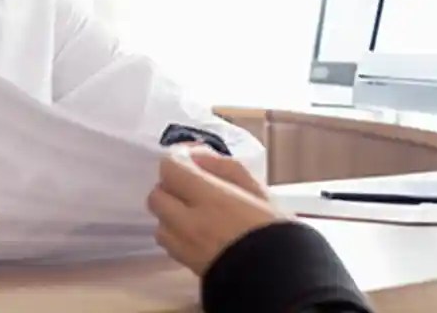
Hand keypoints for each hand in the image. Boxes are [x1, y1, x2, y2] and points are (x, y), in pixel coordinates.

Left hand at [146, 148, 284, 275]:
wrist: (279, 280)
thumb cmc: (275, 231)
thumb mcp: (258, 190)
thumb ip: (224, 167)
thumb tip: (197, 155)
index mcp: (210, 198)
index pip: (170, 168)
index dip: (178, 159)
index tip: (191, 160)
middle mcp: (190, 222)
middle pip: (157, 195)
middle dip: (170, 187)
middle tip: (191, 187)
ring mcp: (185, 246)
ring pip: (159, 221)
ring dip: (170, 213)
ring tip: (193, 213)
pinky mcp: (187, 265)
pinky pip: (168, 244)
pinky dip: (175, 234)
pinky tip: (195, 233)